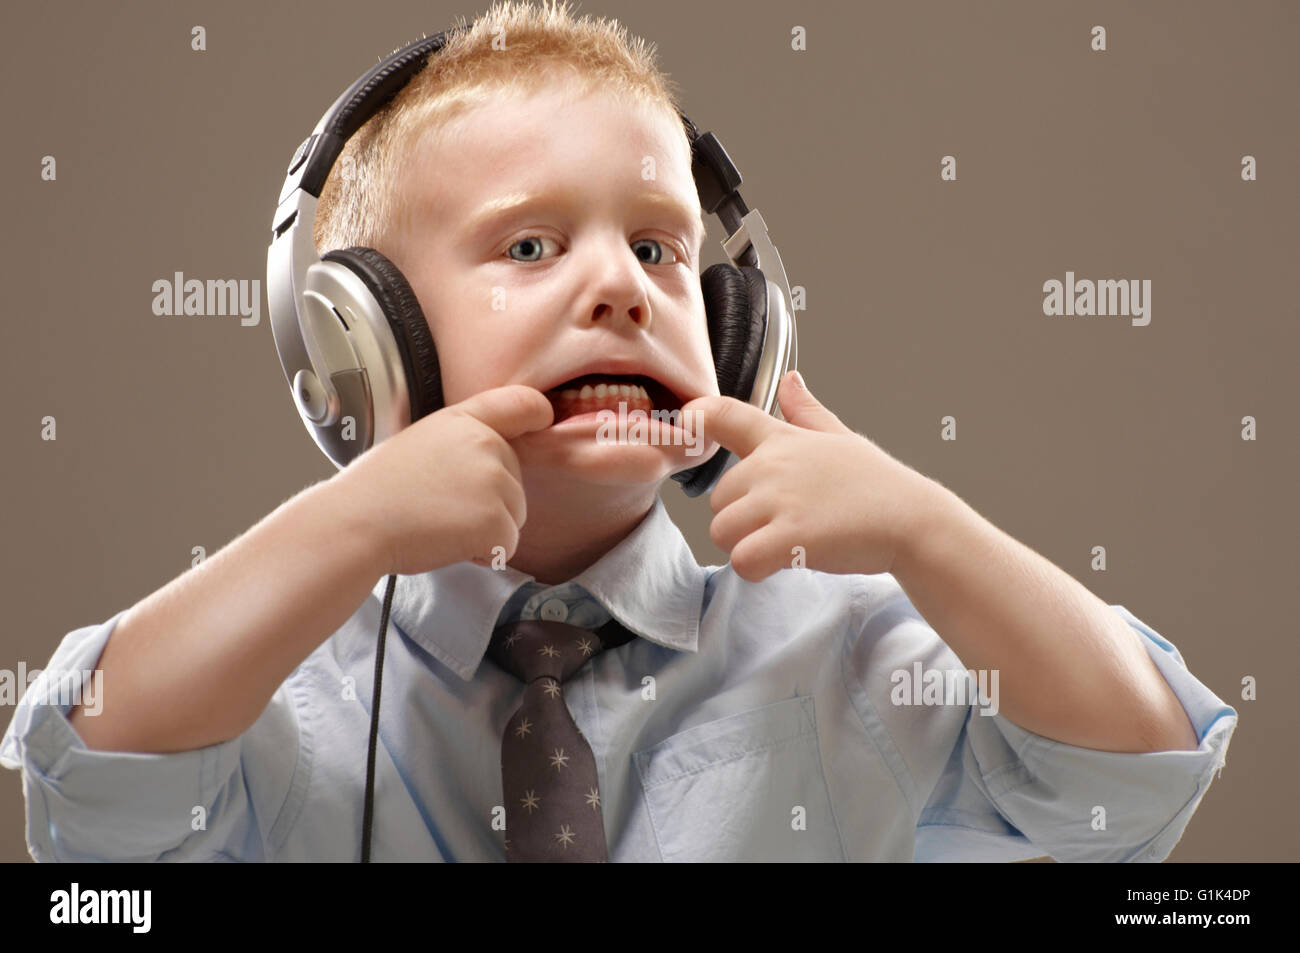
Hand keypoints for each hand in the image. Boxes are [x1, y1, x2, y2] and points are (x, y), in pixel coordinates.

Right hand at [329, 385, 553, 575]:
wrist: (356, 523)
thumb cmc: (376, 490)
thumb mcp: (419, 442)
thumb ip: (460, 443)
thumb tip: (486, 460)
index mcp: (464, 420)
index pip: (521, 402)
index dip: (537, 414)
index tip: (542, 421)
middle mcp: (486, 444)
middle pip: (516, 479)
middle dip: (490, 500)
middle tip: (441, 505)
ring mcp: (495, 482)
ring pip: (515, 515)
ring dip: (485, 529)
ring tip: (439, 523)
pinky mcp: (496, 520)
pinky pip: (507, 545)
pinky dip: (482, 553)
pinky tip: (446, 542)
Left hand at [681, 371, 941, 581]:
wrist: (913, 521)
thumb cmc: (877, 484)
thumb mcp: (840, 438)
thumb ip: (806, 412)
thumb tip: (790, 379)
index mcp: (782, 439)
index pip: (724, 414)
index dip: (697, 417)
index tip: (688, 423)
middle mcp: (773, 465)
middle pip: (718, 500)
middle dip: (742, 519)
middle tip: (784, 524)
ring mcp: (780, 500)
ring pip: (723, 533)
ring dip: (747, 546)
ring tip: (786, 544)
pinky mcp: (789, 537)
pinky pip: (742, 559)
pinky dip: (756, 569)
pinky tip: (785, 562)